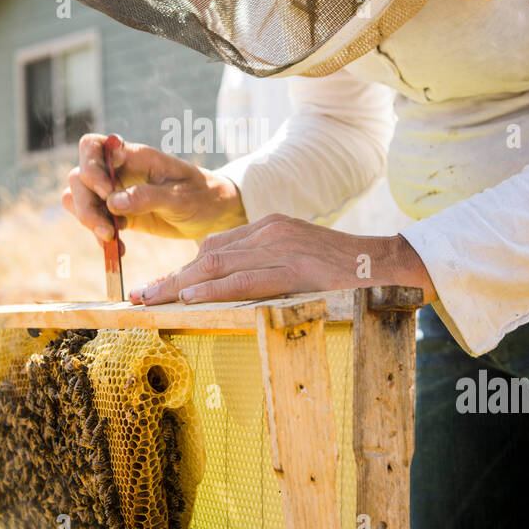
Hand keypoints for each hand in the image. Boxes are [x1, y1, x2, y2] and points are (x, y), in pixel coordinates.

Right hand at [62, 133, 247, 244]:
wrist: (213, 213)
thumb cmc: (202, 195)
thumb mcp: (180, 197)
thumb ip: (148, 197)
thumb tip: (113, 202)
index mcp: (135, 156)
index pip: (93, 146)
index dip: (90, 167)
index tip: (107, 193)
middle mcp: (119, 171)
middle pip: (79, 177)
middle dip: (86, 205)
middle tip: (107, 231)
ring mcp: (115, 192)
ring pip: (79, 199)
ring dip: (88, 220)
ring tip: (112, 239)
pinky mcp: (118, 214)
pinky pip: (94, 221)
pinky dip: (99, 237)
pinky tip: (118, 250)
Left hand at [128, 214, 437, 304]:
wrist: (391, 264)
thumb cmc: (347, 270)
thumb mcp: (301, 258)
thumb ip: (266, 265)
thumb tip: (228, 284)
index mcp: (270, 227)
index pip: (215, 245)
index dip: (183, 269)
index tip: (157, 288)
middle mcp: (270, 231)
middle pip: (207, 254)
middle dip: (170, 278)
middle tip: (138, 298)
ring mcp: (283, 247)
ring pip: (218, 265)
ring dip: (179, 286)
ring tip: (150, 302)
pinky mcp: (296, 268)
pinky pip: (246, 279)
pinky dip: (215, 289)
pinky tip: (191, 299)